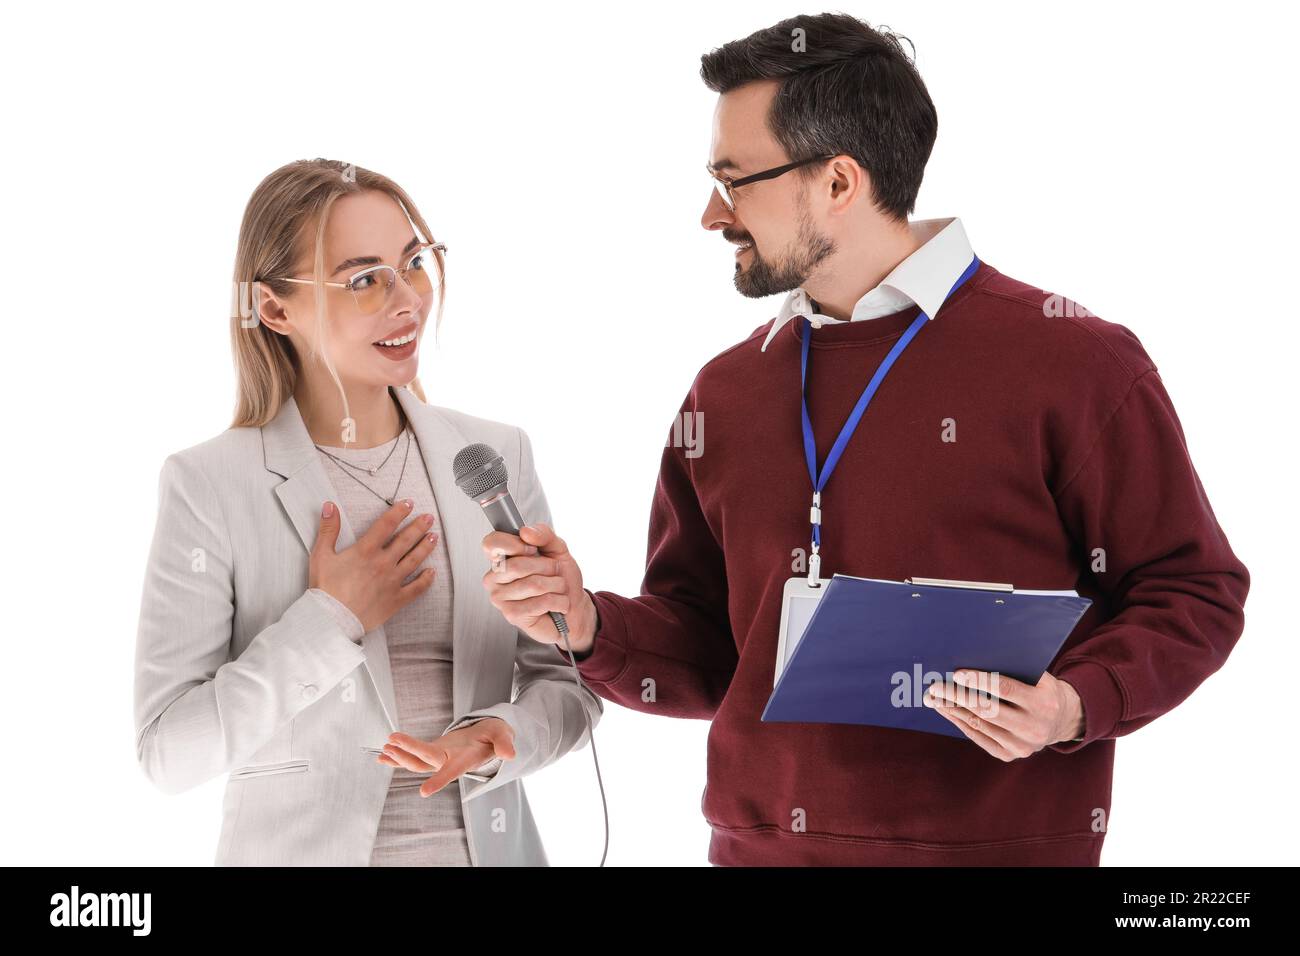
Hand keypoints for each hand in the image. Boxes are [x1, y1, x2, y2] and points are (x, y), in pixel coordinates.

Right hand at [309, 499, 438, 633]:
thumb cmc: (325, 589)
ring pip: (414, 560)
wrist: (331, 619)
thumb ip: (328, 529)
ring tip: (434, 537)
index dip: (399, 511)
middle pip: (406, 540)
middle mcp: (383, 563)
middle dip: (419, 526)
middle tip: (429, 518)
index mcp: (366, 551)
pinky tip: (432, 572)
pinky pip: (416, 588)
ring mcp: (392, 582)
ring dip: (426, 547)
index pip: (387, 525)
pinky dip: (426, 580)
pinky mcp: (396, 599)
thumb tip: (330, 506)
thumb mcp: (321, 555)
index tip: (408, 504)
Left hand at [377, 718, 516, 796]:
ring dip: (399, 757)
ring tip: (385, 749)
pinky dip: (397, 758)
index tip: (424, 792)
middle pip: (426, 762)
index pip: (450, 771)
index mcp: (464, 761)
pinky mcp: (433, 752)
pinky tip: (382, 756)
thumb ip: (504, 744)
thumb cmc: (495, 736)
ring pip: (416, 762)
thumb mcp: (503, 735)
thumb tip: (510, 754)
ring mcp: (439, 758)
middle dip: (409, 753)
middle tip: (393, 744)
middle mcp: (448, 762)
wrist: (489, 738)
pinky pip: (413, 758)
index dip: (438, 781)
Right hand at [480, 523, 597, 652]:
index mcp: (501, 558)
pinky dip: (559, 601)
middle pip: (517, 565)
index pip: (491, 543)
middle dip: (547, 567)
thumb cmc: (561, 579)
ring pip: (533, 584)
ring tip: (557, 588)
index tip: (532, 549)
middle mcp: (495, 578)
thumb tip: (525, 532)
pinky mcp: (512, 615)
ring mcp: (500, 598)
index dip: (513, 544)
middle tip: (553, 572)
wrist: (573, 608)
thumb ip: (544, 534)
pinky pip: (541, 602)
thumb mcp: (558, 549)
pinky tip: (557, 604)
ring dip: (556, 585)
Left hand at [924, 669, 1084, 760]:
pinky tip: (946, 710)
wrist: (1062, 720)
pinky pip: (979, 737)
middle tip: (935, 686)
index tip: (956, 673)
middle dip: (958, 697)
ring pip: (979, 725)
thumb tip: (972, 657)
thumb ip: (1013, 669)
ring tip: (933, 697)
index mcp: (1043, 703)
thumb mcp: (1038, 676)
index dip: (980, 681)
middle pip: (988, 710)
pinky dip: (960, 722)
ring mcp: (1022, 745)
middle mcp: (1034, 728)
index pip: (1006, 690)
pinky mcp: (1010, 755)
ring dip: (952, 709)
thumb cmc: (1042, 688)